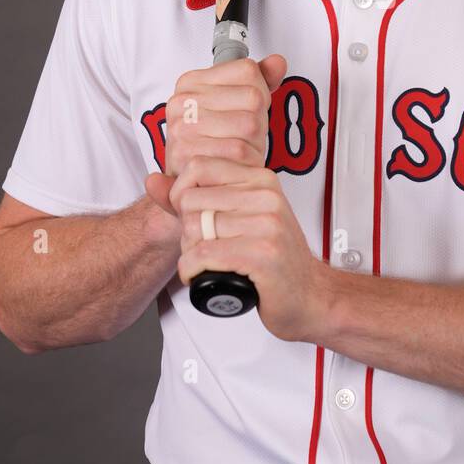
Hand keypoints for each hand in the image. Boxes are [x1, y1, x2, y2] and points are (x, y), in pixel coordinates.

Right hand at [146, 54, 287, 199]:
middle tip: (244, 137)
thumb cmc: (216, 143)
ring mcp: (182, 128)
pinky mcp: (188, 155)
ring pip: (250, 124)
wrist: (193, 186)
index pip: (248, 70)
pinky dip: (248, 161)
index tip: (242, 110)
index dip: (259, 93)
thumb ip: (259, 80)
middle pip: (253, 98)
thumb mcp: (237, 105)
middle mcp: (182, 101)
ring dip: (255, 143)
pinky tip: (238, 165)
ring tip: (240, 151)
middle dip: (258, 122)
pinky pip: (240, 151)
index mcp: (191, 82)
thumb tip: (278, 62)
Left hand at [158, 154, 334, 342]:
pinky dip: (191, 270)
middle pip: (191, 200)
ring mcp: (267, 224)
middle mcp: (266, 196)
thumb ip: (194, 196)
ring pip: (195, 229)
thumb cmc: (273, 259)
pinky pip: (204, 254)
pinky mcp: (263, 254)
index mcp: (260, 179)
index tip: (191, 217)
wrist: (311, 297)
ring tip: (206, 262)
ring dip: (189, 252)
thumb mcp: (237, 217)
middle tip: (201, 247)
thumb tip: (152, 179)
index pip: (198, 166)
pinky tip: (200, 276)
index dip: (180, 194)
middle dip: (186, 229)